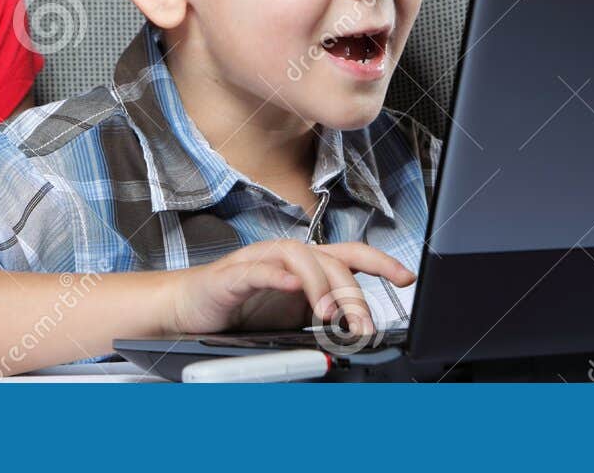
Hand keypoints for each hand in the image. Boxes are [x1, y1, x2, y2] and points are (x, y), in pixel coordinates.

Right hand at [165, 239, 414, 337]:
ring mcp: (259, 261)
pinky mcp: (232, 274)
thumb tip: (356, 337)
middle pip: (329, 259)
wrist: (187, 309)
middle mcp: (286, 256)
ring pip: (299, 257)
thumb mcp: (291, 319)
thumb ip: (321, 321)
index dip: (380, 263)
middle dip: (351, 293)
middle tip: (361, 327)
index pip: (349, 255)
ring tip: (329, 315)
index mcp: (305, 266)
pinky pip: (258, 270)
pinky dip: (276, 276)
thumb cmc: (239, 310)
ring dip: (320, 285)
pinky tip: (291, 288)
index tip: (407, 277)